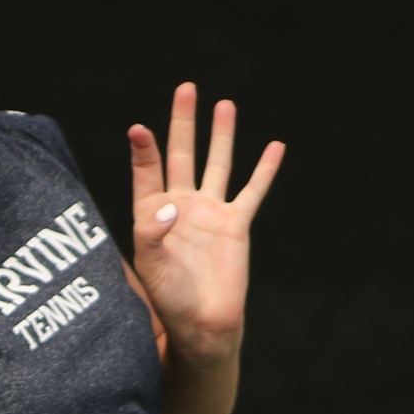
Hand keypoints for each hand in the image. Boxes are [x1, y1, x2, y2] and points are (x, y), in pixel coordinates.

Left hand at [128, 83, 283, 363]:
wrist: (202, 324)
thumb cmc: (169, 300)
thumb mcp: (150, 268)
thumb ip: (152, 236)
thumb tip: (170, 208)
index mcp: (152, 213)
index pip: (147, 172)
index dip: (144, 150)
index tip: (138, 129)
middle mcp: (180, 206)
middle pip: (182, 154)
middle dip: (184, 122)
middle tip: (187, 88)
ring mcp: (210, 212)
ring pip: (217, 164)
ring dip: (221, 135)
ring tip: (224, 104)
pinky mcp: (236, 225)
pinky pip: (253, 191)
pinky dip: (265, 170)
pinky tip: (275, 146)